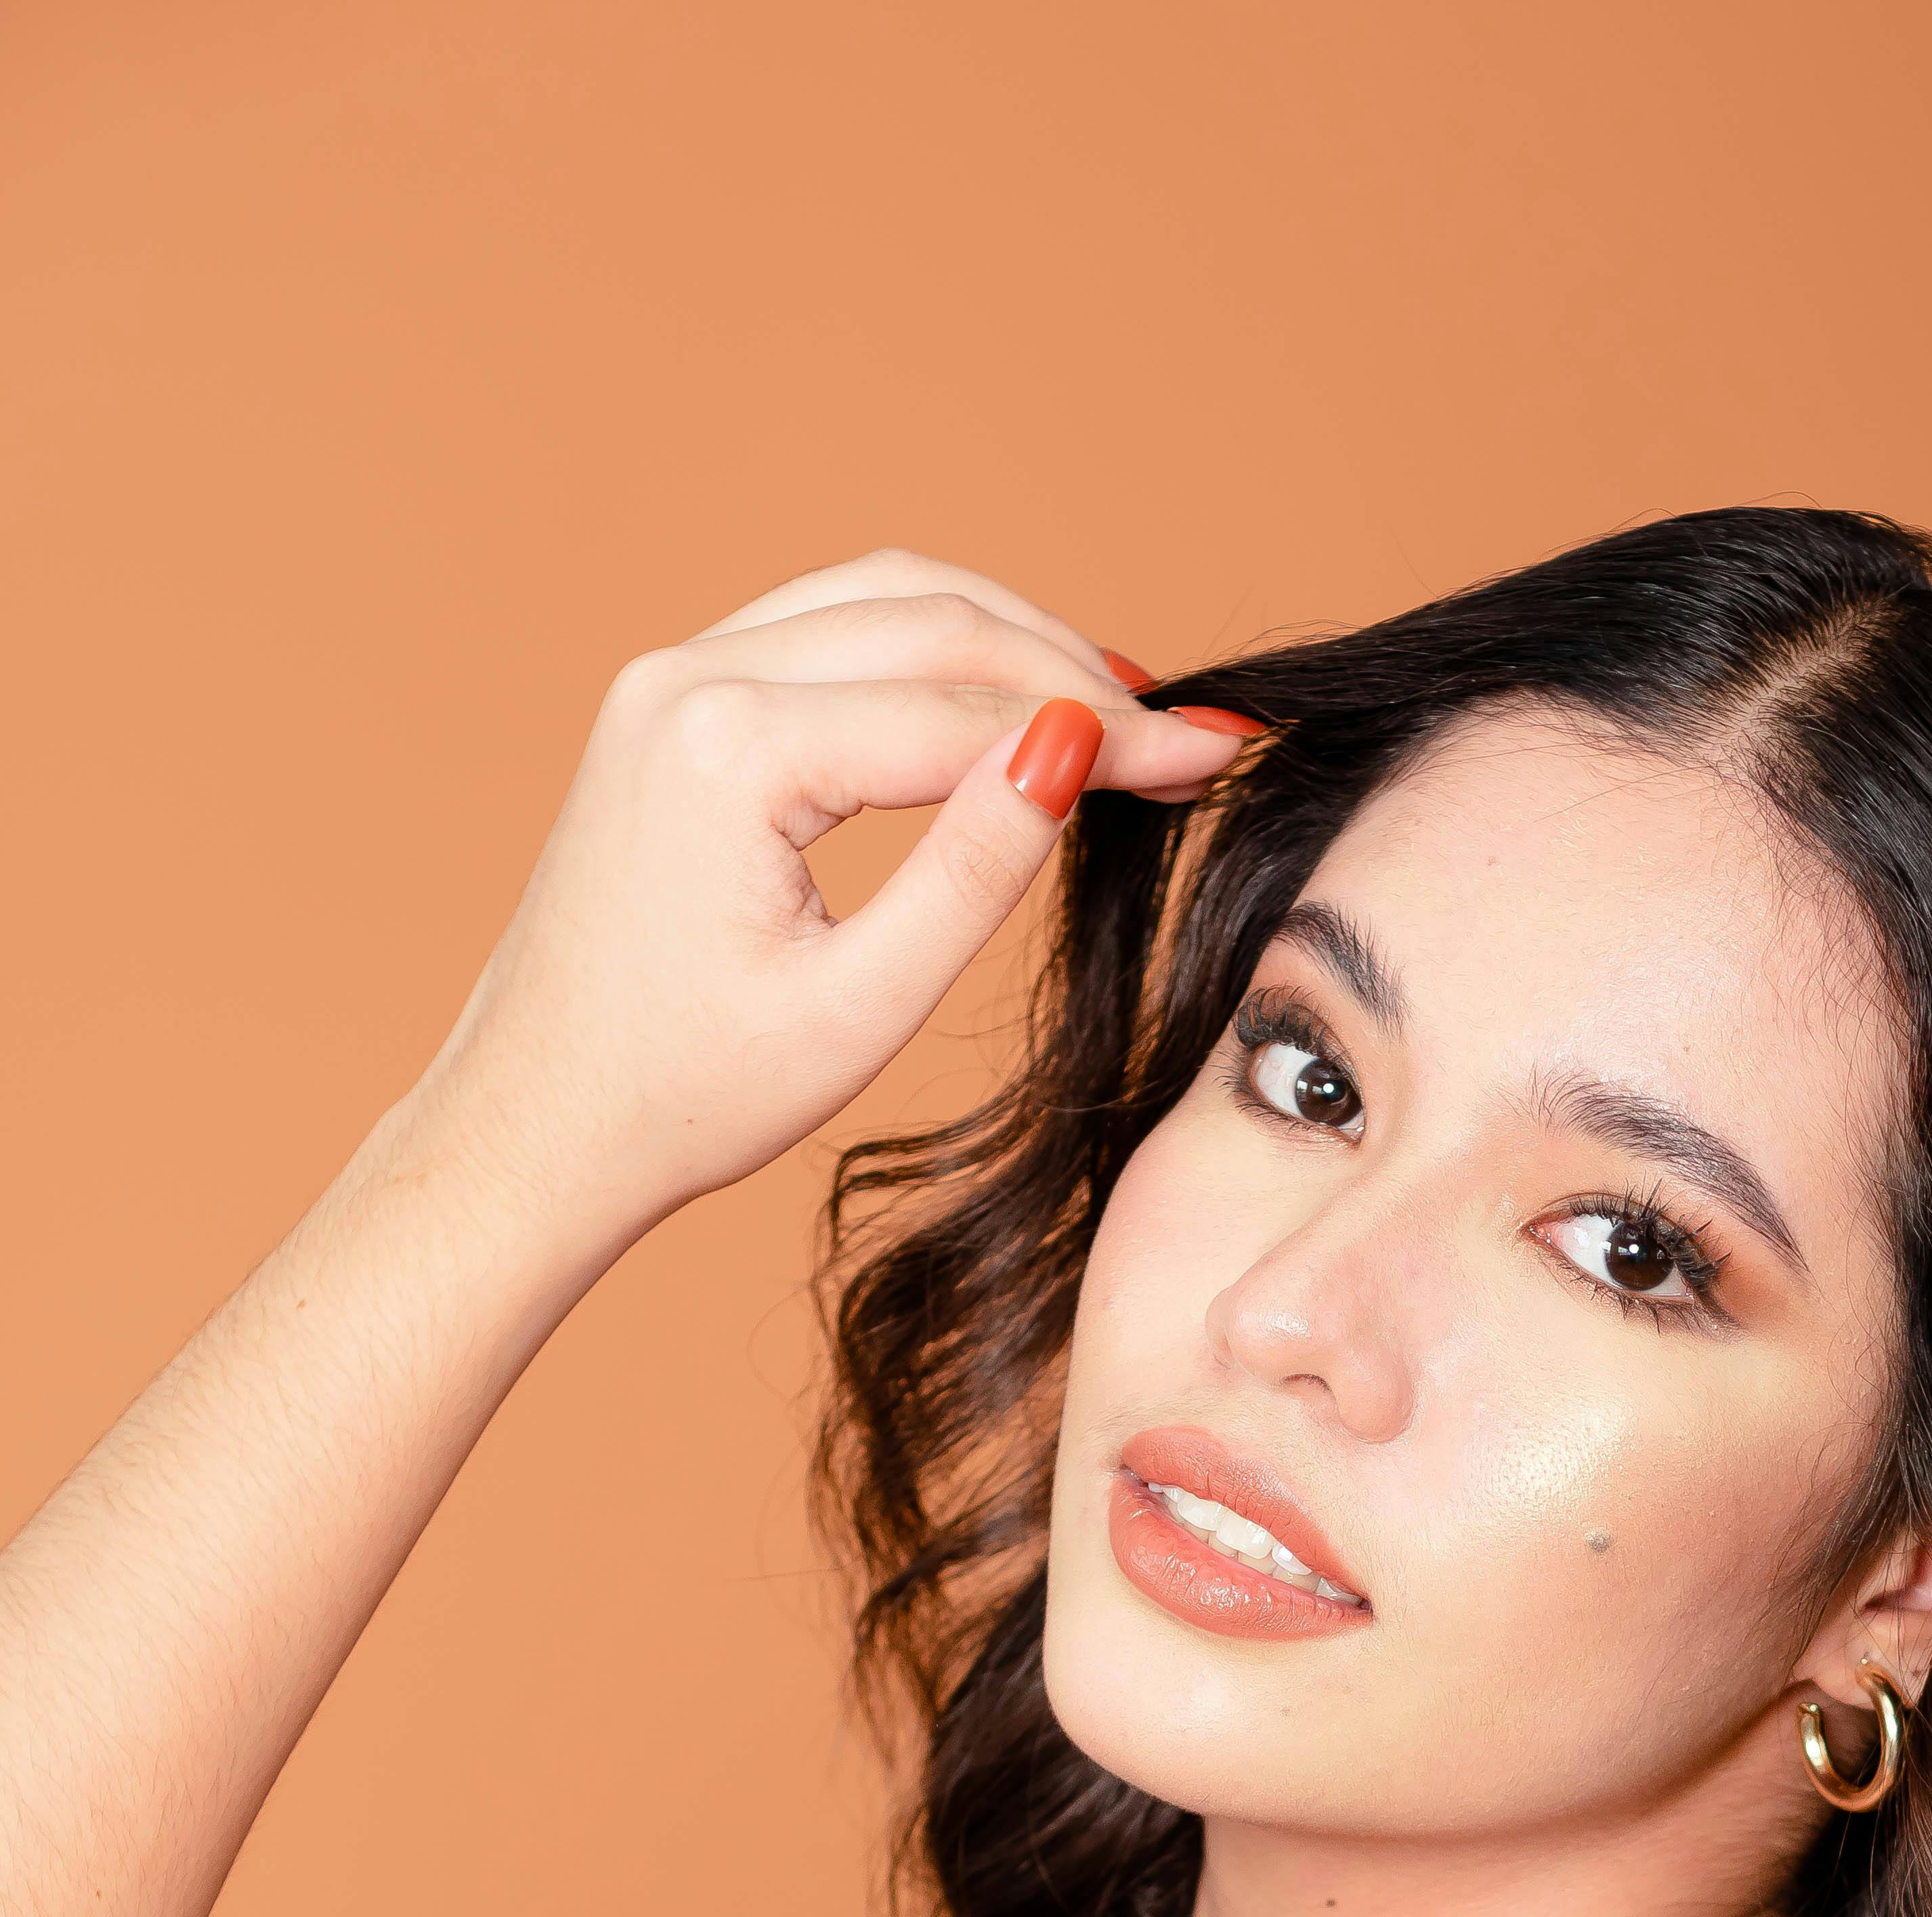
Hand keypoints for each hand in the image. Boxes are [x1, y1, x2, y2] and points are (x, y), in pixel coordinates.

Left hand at [402, 551, 1244, 1253]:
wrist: (536, 1121)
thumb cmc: (685, 1096)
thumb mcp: (857, 1011)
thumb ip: (972, 874)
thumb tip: (1069, 748)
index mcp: (730, 751)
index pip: (964, 708)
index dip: (1106, 731)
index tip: (1215, 753)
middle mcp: (689, 677)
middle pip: (932, 618)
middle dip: (1072, 668)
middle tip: (1185, 732)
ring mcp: (672, 674)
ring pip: (883, 599)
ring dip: (1007, 641)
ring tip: (1115, 712)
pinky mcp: (675, 698)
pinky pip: (829, 628)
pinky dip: (931, 650)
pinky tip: (1006, 705)